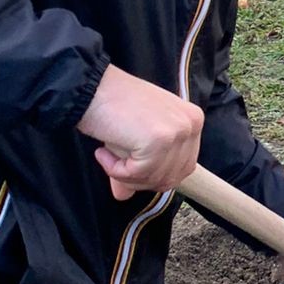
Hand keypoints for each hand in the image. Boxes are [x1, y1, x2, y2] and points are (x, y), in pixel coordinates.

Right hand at [77, 65, 204, 200]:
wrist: (90, 87)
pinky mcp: (158, 140)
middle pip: (172, 177)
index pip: (184, 168)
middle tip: (114, 164)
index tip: (128, 167)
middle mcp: (191, 124)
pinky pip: (138, 174)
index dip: (154, 176)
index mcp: (193, 120)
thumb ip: (138, 168)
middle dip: (140, 179)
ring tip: (107, 154)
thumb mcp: (135, 137)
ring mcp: (177, 132)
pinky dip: (115, 170)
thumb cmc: (112, 106)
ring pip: (155, 178)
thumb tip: (124, 197)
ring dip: (125, 175)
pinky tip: (103, 152)